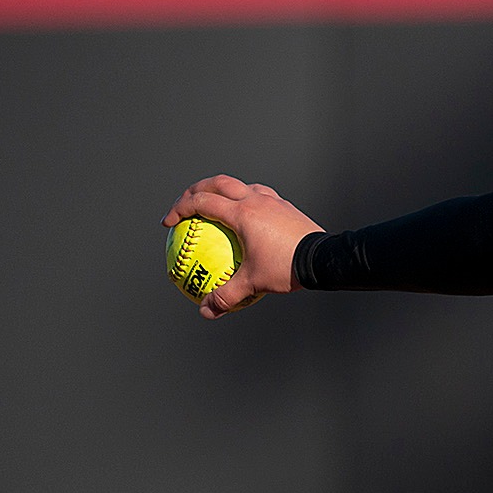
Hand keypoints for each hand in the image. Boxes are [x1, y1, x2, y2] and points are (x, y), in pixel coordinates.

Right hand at [163, 175, 323, 319]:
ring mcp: (273, 200)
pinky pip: (259, 195)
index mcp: (242, 213)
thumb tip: (206, 310)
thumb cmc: (287, 268)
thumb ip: (226, 295)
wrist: (324, 258)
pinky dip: (245, 199)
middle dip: (196, 189)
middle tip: (185, 203)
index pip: (201, 202)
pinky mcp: (285, 205)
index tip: (169, 223)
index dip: (179, 209)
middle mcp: (256, 199)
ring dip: (223, 191)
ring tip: (215, 205)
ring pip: (240, 185)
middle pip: (217, 182)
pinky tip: (245, 216)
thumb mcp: (253, 283)